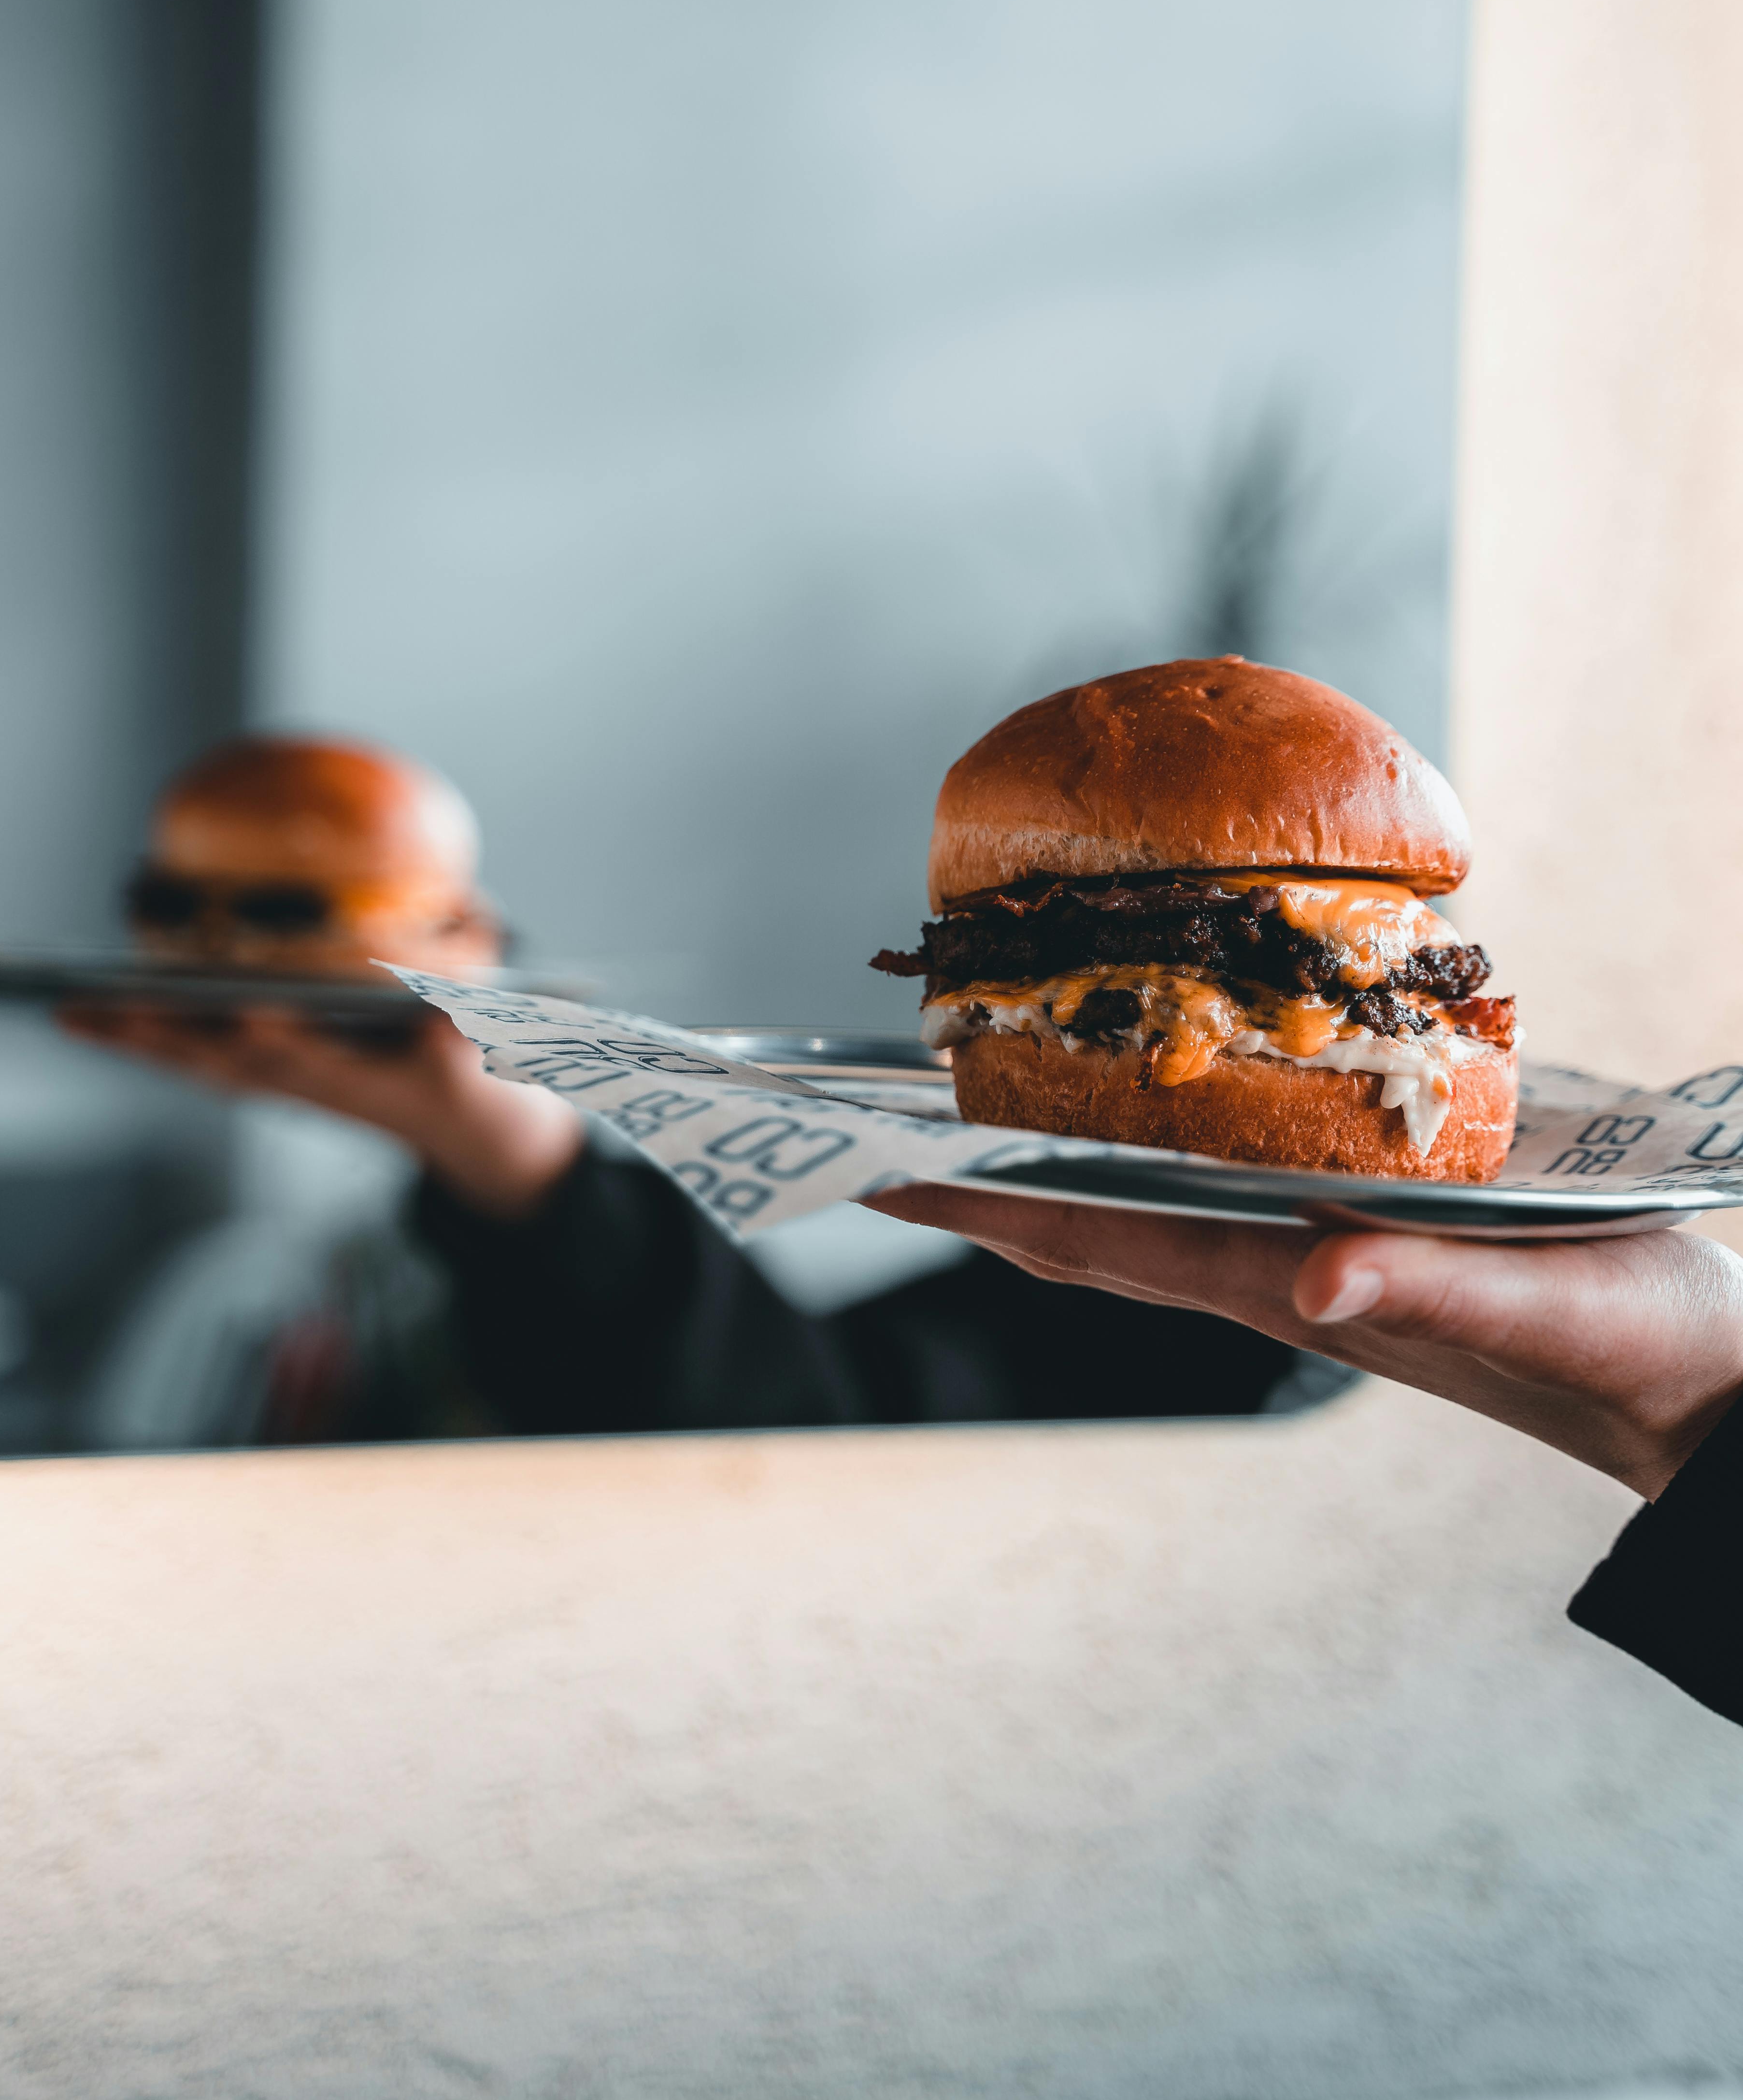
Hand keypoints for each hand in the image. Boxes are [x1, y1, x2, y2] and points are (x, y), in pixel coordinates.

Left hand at [60, 1003, 582, 1220]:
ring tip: (67, 1009)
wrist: (465, 1131)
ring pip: (197, 1060)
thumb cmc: (477, 1078)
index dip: (274, 1036)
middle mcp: (309, 1085)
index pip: (309, 1056)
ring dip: (132, 1040)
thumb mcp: (491, 1054)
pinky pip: (196, 1059)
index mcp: (363, 1080)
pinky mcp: (270, 1075)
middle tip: (95, 1007)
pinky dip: (144, 1042)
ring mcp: (284, 1084)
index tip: (244, 1011)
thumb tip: (455, 1009)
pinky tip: (96, 1018)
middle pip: (223, 1058)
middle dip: (161, 1034)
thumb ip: (471, 1031)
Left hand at [863, 1183, 1742, 1500]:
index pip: (1102, 1239)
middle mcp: (1278, 1278)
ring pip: (1137, 1221)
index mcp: (1296, 1283)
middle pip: (1086, 1232)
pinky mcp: (1359, 1250)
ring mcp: (1309, 1268)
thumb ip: (1429, 1293)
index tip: (882, 1175)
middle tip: (871, 1148)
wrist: (1702, 1393)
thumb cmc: (1634, 1348)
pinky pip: (1212, 1206)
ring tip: (958, 1137)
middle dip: (976, 1194)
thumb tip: (1310, 1286)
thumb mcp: (1542, 1304)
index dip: (985, 1206)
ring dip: (1041, 1182)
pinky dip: (1140, 1172)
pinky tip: (1129, 1144)